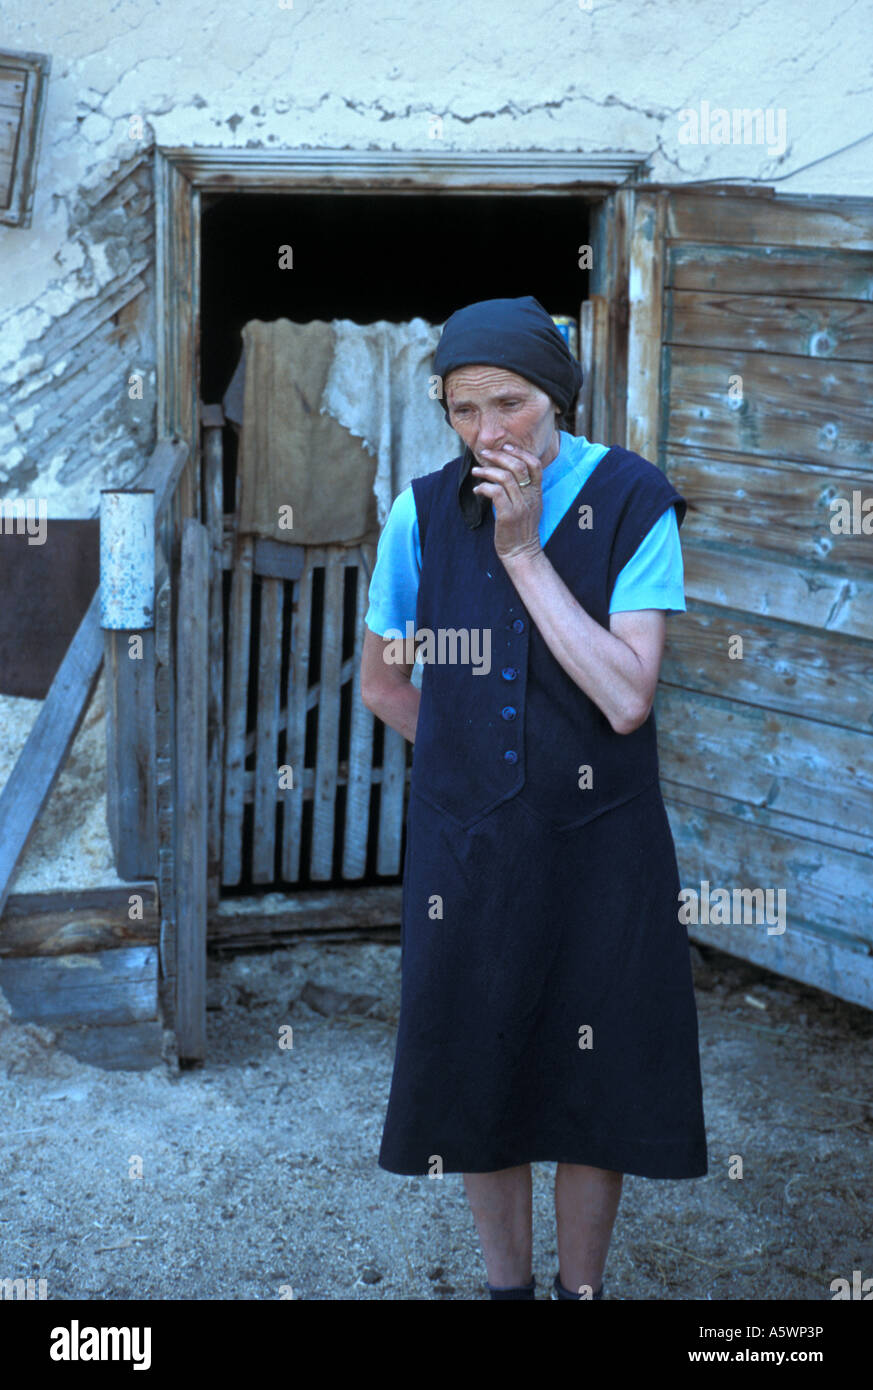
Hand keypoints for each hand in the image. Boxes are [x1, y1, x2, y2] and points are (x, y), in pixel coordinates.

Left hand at [471, 442, 543, 563]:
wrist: (522, 552)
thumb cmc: (520, 529)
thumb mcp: (528, 506)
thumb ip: (522, 490)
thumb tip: (503, 472)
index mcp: (537, 493)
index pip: (535, 464)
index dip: (520, 452)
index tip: (505, 447)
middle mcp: (530, 497)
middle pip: (518, 466)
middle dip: (499, 456)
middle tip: (484, 454)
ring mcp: (520, 506)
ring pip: (505, 477)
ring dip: (487, 471)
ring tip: (475, 472)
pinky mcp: (508, 516)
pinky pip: (495, 492)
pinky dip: (484, 487)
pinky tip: (477, 490)